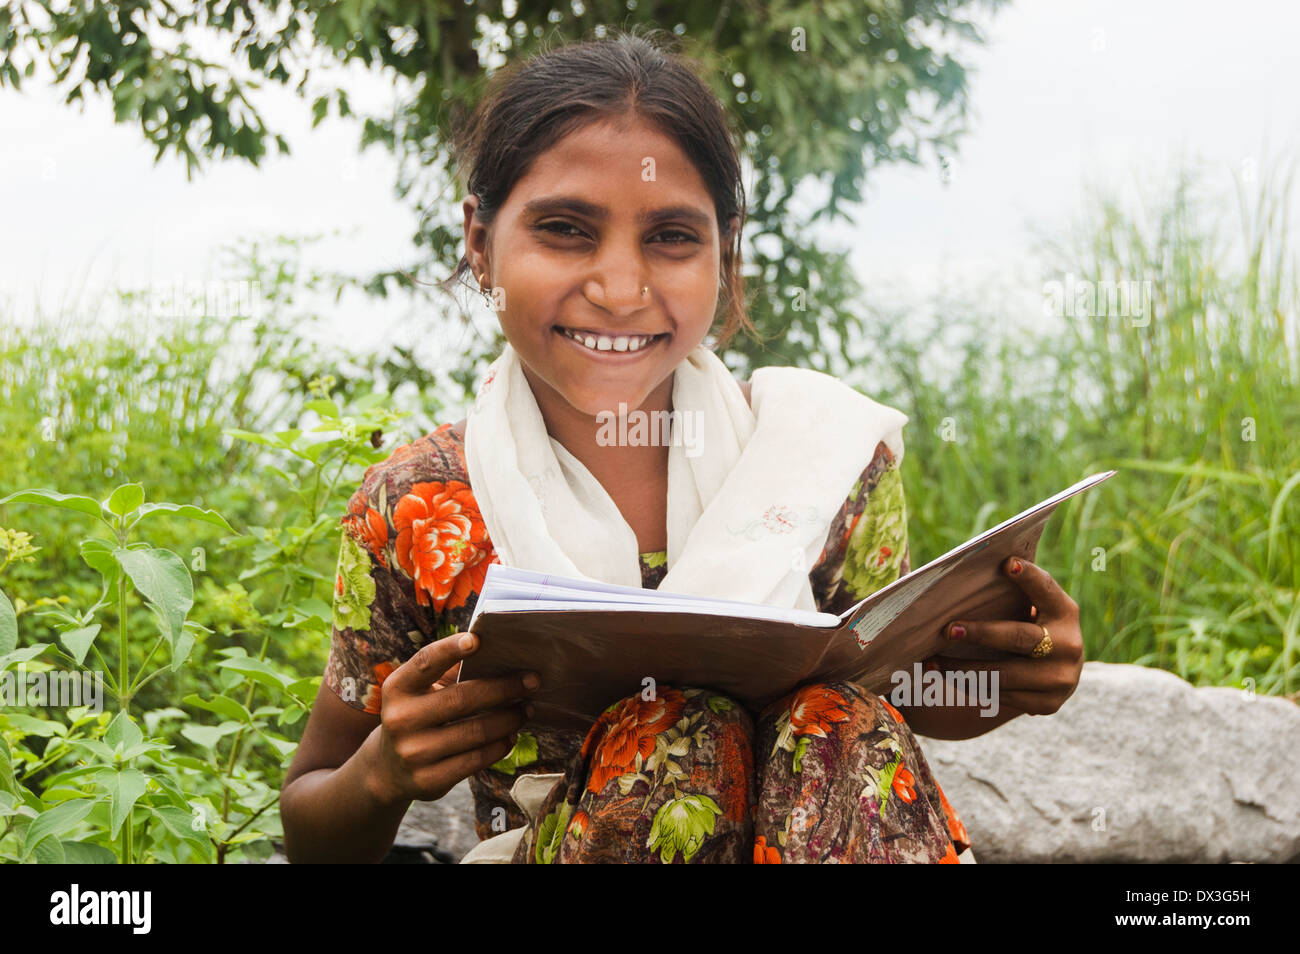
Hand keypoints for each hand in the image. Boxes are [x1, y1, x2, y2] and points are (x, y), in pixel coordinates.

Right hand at [367, 631, 539, 805]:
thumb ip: (447, 672)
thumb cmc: (418, 715)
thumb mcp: (418, 692)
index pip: (424, 662)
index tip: (477, 640)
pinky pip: (477, 759)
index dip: (449, 649)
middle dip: (504, 688)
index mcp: (398, 688)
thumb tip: (498, 653)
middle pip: (462, 699)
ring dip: (510, 718)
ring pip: (476, 731)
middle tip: (532, 680)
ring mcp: (413, 753)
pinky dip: (501, 745)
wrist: (389, 769)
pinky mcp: (429, 780)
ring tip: (527, 709)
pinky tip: (512, 735)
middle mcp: (400, 719)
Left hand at [933, 556, 1083, 716]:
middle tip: (948, 630)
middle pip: (1019, 638)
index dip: (1029, 577)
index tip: (1006, 563)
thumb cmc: (1029, 626)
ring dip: (962, 668)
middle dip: (981, 634)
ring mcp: (1061, 679)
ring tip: (932, 661)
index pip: (1046, 590)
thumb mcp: (1031, 607)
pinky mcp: (1048, 704)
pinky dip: (971, 686)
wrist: (1056, 672)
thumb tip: (963, 573)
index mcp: (1064, 612)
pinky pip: (1001, 695)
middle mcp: (1069, 645)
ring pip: (1003, 675)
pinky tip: (949, 677)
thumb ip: (1010, 592)